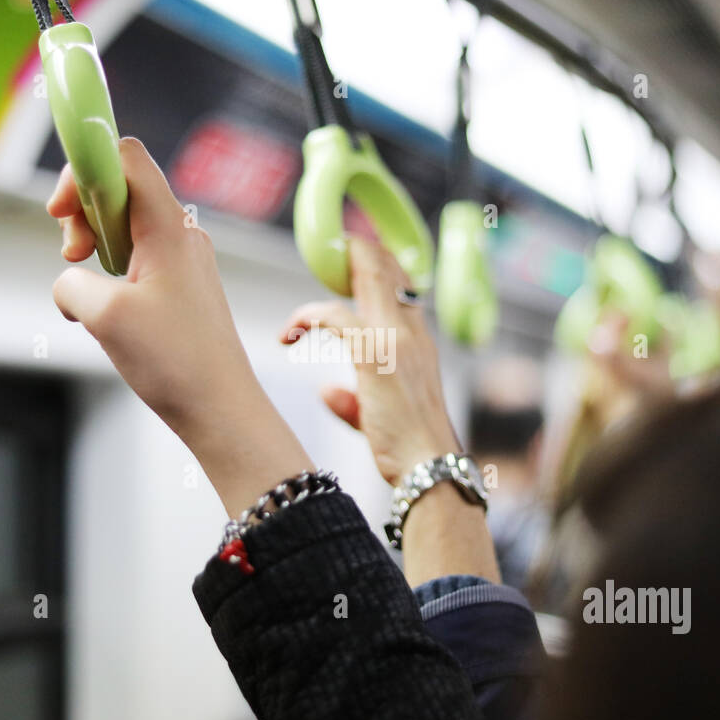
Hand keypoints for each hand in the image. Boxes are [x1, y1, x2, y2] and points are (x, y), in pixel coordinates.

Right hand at [48, 138, 309, 515]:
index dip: (82, 168)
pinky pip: (138, 260)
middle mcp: (181, 233)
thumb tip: (70, 282)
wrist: (221, 410)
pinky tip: (108, 316)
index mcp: (168, 225)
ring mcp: (184, 260)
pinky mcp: (182, 288)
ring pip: (126, 227)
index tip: (60, 212)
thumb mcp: (103, 316)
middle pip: (120, 188)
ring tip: (91, 293)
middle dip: (82, 214)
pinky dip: (112, 276)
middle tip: (73, 256)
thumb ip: (71, 280)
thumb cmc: (175, 362)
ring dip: (95, 248)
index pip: (124, 155)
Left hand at [280, 237, 460, 484]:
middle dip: (352, 252)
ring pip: (366, 275)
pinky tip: (289, 337)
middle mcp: (412, 331)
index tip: (342, 269)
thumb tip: (327, 392)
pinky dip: (307, 318)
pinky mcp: (375, 354)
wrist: (430, 468)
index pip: (400, 281)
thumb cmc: (410, 449)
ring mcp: (396, 338)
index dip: (372, 264)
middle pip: (385, 264)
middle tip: (321, 261)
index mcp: (418, 341)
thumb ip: (353, 399)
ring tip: (297, 318)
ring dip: (327, 280)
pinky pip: (334, 316)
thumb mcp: (378, 415)